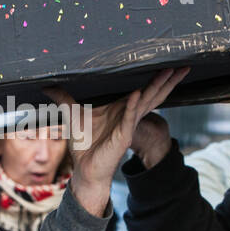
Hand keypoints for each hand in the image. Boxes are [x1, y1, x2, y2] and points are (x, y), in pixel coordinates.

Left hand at [44, 67, 188, 215]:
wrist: (85, 168)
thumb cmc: (84, 143)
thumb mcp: (72, 114)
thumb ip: (63, 98)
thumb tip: (46, 84)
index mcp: (123, 107)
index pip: (143, 88)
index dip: (156, 76)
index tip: (167, 62)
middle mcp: (130, 113)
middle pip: (153, 92)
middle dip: (167, 79)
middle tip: (182, 64)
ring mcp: (129, 124)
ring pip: (147, 101)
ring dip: (157, 87)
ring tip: (168, 72)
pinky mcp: (123, 135)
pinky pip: (129, 117)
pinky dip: (133, 105)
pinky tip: (137, 94)